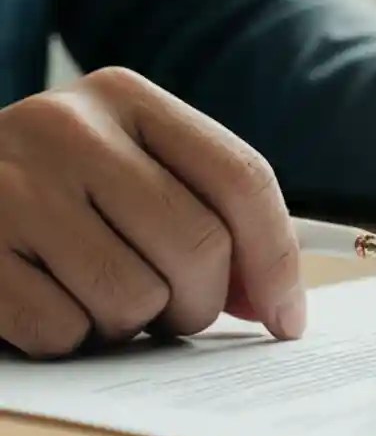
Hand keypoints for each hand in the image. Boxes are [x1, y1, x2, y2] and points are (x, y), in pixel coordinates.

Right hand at [0, 67, 303, 358]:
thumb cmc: (59, 196)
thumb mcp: (131, 174)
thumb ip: (208, 218)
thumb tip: (279, 306)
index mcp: (126, 98)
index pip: (241, 178)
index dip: (278, 259)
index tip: (288, 319)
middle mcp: (66, 127)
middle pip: (198, 244)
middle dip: (201, 302)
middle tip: (175, 311)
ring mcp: (10, 185)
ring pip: (133, 296)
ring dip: (130, 323)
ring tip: (97, 295)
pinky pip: (60, 329)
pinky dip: (66, 337)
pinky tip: (42, 299)